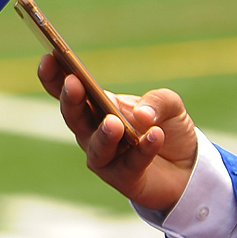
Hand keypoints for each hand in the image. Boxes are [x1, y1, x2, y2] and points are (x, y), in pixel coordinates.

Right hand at [38, 53, 198, 212]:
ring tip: (113, 122)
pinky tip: (155, 136)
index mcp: (96, 108)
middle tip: (73, 83)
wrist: (188, 168)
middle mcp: (92, 133)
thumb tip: (142, 114)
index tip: (48, 57)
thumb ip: (158, 100)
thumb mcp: (170, 105)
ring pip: (96, 148)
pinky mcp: (124, 180)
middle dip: (71, 100)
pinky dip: (143, 149)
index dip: (54, 76)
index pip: (67, 91)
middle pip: (74, 117)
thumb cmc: (168, 129)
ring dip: (103, 134)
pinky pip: (131, 164)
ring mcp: (105, 158)